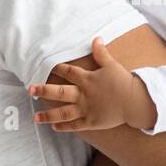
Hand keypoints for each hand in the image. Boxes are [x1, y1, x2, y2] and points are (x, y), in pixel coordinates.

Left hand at [29, 37, 154, 131]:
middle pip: (59, 92)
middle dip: (43, 90)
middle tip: (30, 90)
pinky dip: (64, 127)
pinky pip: (74, 125)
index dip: (56, 69)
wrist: (135, 101)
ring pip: (63, 112)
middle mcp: (83, 94)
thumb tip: (96, 38)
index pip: (68, 72)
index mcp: (87, 79)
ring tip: (36, 117)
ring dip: (48, 115)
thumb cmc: (123, 82)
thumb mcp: (112, 65)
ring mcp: (86, 109)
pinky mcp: (91, 122)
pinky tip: (54, 127)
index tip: (45, 67)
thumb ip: (101, 53)